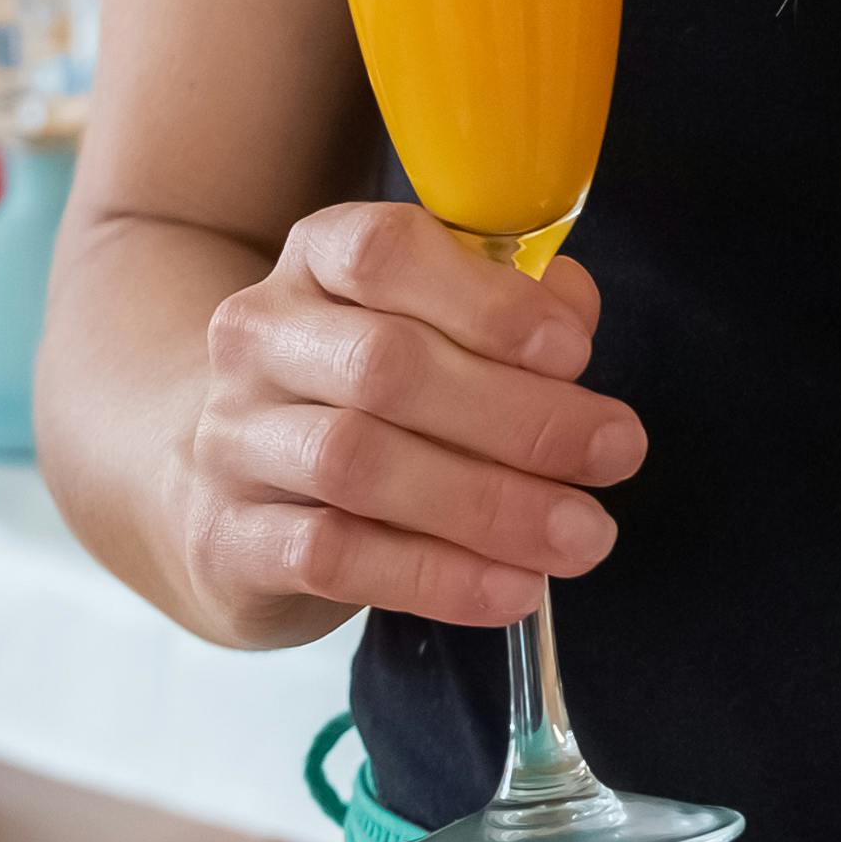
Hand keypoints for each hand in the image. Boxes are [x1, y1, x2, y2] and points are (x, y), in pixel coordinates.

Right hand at [169, 203, 646, 642]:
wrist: (223, 484)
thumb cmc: (365, 393)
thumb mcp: (432, 325)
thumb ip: (510, 307)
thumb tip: (572, 316)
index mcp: (317, 259)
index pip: (385, 253)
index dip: (487, 300)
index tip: (576, 352)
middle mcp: (259, 337)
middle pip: (386, 367)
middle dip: (520, 417)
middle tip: (616, 454)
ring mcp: (232, 438)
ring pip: (359, 464)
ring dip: (489, 505)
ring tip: (581, 536)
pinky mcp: (227, 536)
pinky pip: (331, 556)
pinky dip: (434, 577)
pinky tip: (510, 588)